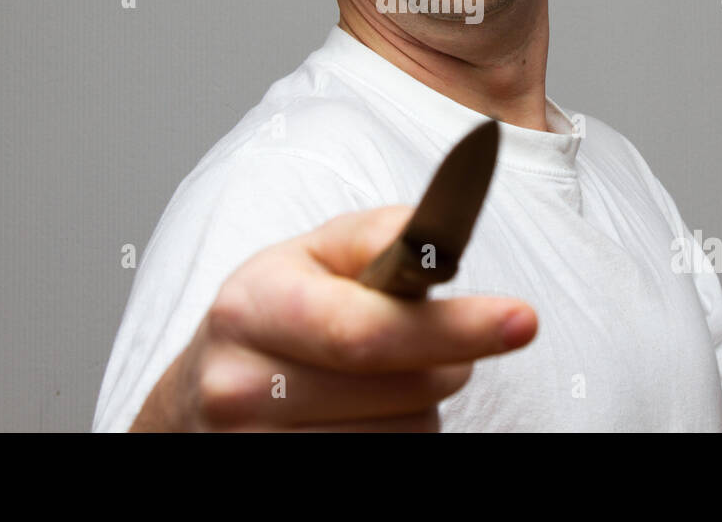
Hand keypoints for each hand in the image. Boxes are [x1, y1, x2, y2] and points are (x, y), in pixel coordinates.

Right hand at [130, 205, 537, 430]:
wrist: (199, 397)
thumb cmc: (273, 313)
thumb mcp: (311, 255)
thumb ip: (378, 236)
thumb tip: (440, 238)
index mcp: (252, 310)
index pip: (367, 331)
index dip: (453, 327)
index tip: (521, 319)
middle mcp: (244, 388)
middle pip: (406, 391)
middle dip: (446, 359)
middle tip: (433, 339)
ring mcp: (257, 450)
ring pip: (407, 435)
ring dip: (418, 406)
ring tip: (374, 379)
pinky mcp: (275, 486)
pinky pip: (387, 465)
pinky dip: (395, 437)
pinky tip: (363, 415)